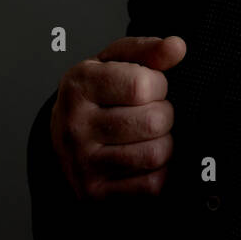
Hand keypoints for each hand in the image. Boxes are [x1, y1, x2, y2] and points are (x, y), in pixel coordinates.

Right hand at [49, 35, 185, 200]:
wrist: (63, 138)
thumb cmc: (97, 94)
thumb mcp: (114, 62)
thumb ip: (147, 50)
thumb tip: (177, 47)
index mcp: (78, 85)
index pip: (141, 85)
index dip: (158, 84)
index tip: (150, 87)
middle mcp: (75, 126)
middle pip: (154, 121)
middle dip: (164, 114)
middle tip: (151, 112)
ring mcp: (82, 163)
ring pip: (156, 154)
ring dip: (164, 143)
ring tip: (149, 134)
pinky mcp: (94, 193)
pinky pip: (151, 185)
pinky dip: (158, 172)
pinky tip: (143, 158)